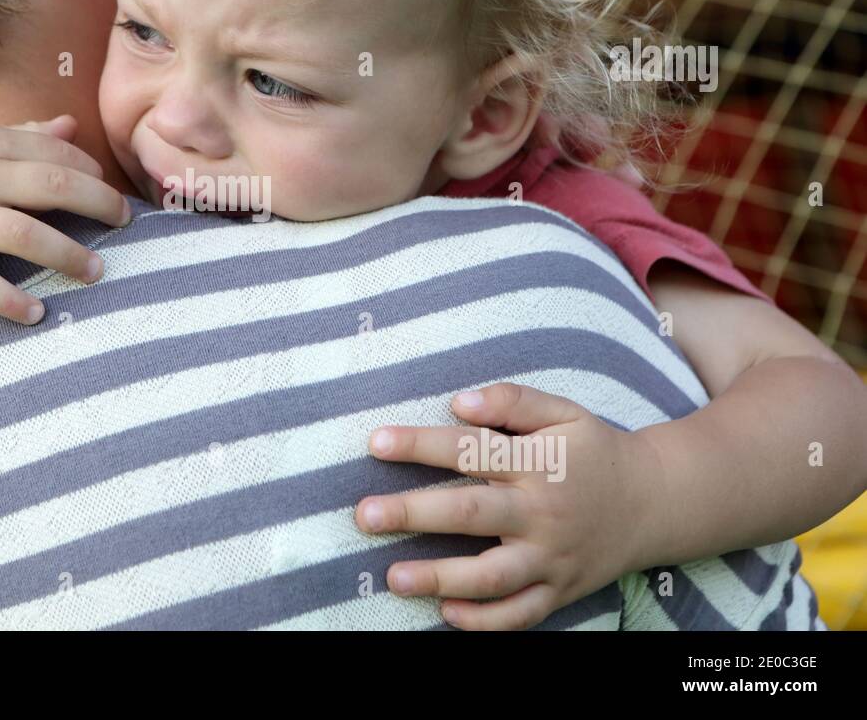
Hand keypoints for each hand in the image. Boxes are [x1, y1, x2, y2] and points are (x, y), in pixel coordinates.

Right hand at [0, 116, 130, 323]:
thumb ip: (22, 134)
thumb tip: (72, 126)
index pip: (58, 154)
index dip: (93, 174)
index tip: (112, 195)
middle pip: (55, 187)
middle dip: (99, 205)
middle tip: (125, 224)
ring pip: (25, 235)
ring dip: (68, 256)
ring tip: (97, 273)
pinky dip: (8, 300)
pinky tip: (35, 313)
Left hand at [354, 382, 664, 629]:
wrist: (655, 502)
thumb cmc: (592, 452)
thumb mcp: (564, 412)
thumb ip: (512, 401)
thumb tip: (458, 402)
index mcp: (538, 463)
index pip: (470, 450)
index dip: (421, 445)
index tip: (376, 443)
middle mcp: (542, 514)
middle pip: (472, 514)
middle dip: (415, 514)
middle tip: (365, 514)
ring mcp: (551, 558)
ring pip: (492, 577)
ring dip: (440, 579)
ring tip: (393, 577)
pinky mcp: (559, 591)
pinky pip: (520, 615)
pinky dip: (484, 621)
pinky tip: (446, 612)